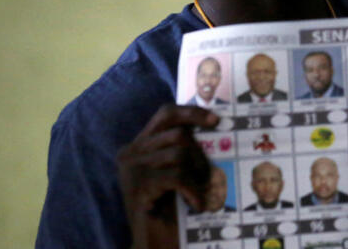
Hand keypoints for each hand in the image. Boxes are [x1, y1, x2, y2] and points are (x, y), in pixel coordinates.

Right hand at [117, 104, 219, 248]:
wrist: (154, 243)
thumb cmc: (169, 208)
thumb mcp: (173, 172)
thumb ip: (181, 150)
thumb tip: (214, 125)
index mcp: (139, 146)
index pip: (166, 114)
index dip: (192, 112)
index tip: (216, 120)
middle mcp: (131, 153)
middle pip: (179, 134)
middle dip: (200, 154)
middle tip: (208, 176)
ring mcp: (132, 169)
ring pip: (180, 153)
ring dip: (198, 174)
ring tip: (201, 192)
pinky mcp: (139, 187)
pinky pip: (177, 176)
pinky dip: (193, 190)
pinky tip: (197, 203)